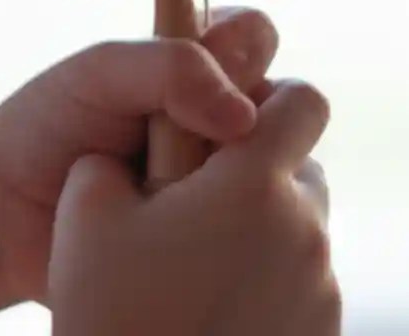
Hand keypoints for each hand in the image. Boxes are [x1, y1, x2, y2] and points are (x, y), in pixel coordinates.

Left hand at [0, 7, 278, 300]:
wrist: (3, 214)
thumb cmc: (47, 128)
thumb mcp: (100, 73)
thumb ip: (170, 66)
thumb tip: (245, 114)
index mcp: (197, 64)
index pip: (256, 36)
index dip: (242, 54)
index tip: (200, 79)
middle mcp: (221, 118)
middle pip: (282, 105)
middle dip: (242, 125)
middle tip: (183, 146)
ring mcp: (224, 180)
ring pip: (281, 170)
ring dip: (236, 180)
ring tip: (173, 194)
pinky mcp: (220, 237)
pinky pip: (261, 229)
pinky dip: (236, 228)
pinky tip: (192, 234)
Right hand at [48, 80, 338, 335]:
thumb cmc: (110, 310)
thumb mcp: (86, 212)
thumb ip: (117, 154)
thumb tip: (134, 149)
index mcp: (255, 185)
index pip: (303, 101)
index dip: (270, 97)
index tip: (226, 124)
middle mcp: (304, 232)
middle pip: (301, 168)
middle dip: (257, 173)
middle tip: (196, 203)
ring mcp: (321, 290)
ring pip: (301, 230)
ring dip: (261, 232)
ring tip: (195, 266)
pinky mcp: (322, 334)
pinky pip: (301, 284)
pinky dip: (267, 284)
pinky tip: (210, 309)